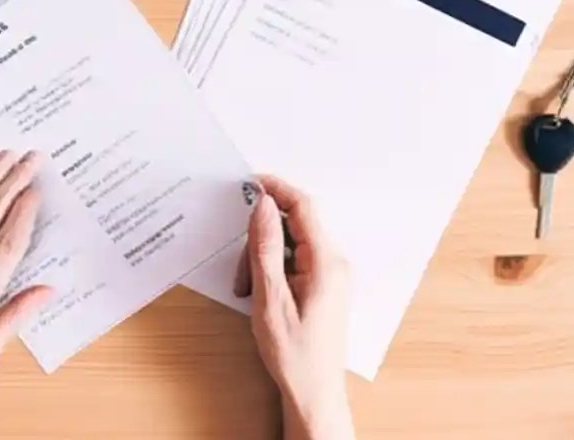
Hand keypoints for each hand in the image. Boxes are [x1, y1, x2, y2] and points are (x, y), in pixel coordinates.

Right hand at [235, 175, 353, 439]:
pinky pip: (294, 261)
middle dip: (259, 238)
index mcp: (326, 262)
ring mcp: (330, 274)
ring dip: (262, 259)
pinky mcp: (323, 284)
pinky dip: (271, 270)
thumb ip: (265, 248)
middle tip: (239, 270)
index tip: (248, 181)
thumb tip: (261, 206)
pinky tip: (257, 294)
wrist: (314, 391)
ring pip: (290, 244)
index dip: (276, 188)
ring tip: (246, 291)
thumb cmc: (294, 352)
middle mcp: (334, 262)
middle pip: (293, 225)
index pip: (303, 206)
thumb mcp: (270, 298)